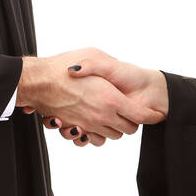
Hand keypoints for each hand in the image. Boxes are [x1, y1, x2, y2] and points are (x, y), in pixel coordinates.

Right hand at [17, 48, 165, 143]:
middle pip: (128, 129)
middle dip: (132, 121)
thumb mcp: (94, 55)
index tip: (156, 113)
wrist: (38, 81)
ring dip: (115, 128)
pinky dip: (97, 135)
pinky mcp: (77, 128)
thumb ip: (109, 66)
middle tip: (130, 110)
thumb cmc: (64, 66)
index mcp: (112, 99)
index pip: (141, 116)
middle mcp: (103, 116)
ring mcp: (90, 125)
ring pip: (112, 136)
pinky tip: (94, 124)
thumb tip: (116, 70)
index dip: (151, 116)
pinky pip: (94, 140)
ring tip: (113, 116)